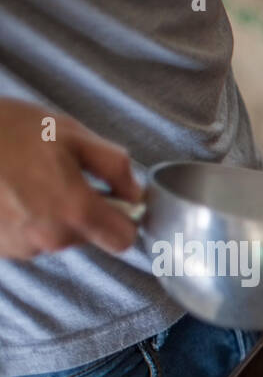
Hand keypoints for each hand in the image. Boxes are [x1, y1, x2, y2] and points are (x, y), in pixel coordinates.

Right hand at [0, 99, 141, 259]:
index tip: (113, 199)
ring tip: (26, 180)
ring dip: (50, 214)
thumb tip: (135, 192)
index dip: (123, 218)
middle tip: (57, 175)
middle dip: (82, 210)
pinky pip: (26, 238)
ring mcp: (19, 246)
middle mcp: (48, 237)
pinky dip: (23, 219)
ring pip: (55, 238)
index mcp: (74, 210)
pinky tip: (9, 192)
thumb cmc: (4, 129)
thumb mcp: (70, 132)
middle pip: (88, 236)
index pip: (122, 240)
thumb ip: (114, 165)